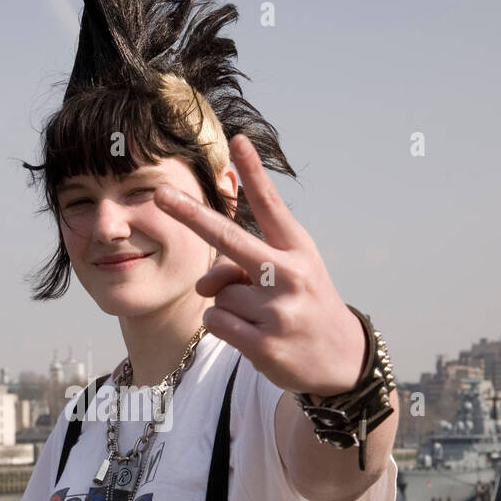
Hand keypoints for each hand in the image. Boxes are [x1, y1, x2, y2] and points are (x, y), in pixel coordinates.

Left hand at [152, 134, 366, 396]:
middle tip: (161, 195)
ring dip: (226, 303)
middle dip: (191, 215)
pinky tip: (252, 334)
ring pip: (217, 291)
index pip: (271, 206)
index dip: (254, 174)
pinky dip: (223, 325)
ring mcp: (277, 311)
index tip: (238, 142)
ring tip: (260, 317)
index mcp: (297, 250)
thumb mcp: (287, 278)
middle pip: (229, 240)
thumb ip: (243, 268)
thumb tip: (202, 285)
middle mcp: (290, 275)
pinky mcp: (264, 343)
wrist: (340, 359)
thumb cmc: (304, 306)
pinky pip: (216, 320)